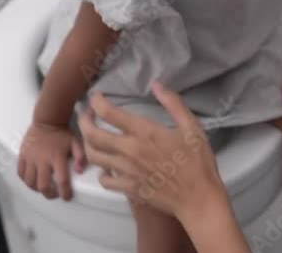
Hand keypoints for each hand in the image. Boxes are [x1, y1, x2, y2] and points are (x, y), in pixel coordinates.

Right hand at [17, 122, 86, 200]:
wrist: (47, 120)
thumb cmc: (61, 133)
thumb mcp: (76, 143)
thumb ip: (80, 157)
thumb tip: (80, 170)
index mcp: (57, 157)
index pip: (62, 180)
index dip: (65, 192)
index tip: (67, 196)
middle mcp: (42, 159)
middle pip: (43, 185)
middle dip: (50, 194)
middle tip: (55, 194)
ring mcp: (30, 158)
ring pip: (30, 182)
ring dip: (37, 189)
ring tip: (44, 188)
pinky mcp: (22, 155)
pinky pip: (20, 173)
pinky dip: (25, 180)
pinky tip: (32, 181)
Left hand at [79, 83, 227, 221]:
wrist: (198, 198)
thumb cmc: (197, 161)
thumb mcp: (192, 126)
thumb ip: (173, 103)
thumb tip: (156, 84)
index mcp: (144, 132)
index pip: (108, 113)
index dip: (96, 101)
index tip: (96, 96)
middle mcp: (129, 150)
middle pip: (92, 134)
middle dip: (83, 120)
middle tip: (87, 114)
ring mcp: (126, 171)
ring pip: (93, 156)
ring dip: (87, 144)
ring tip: (92, 137)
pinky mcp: (128, 188)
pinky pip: (104, 180)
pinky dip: (101, 171)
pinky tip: (107, 166)